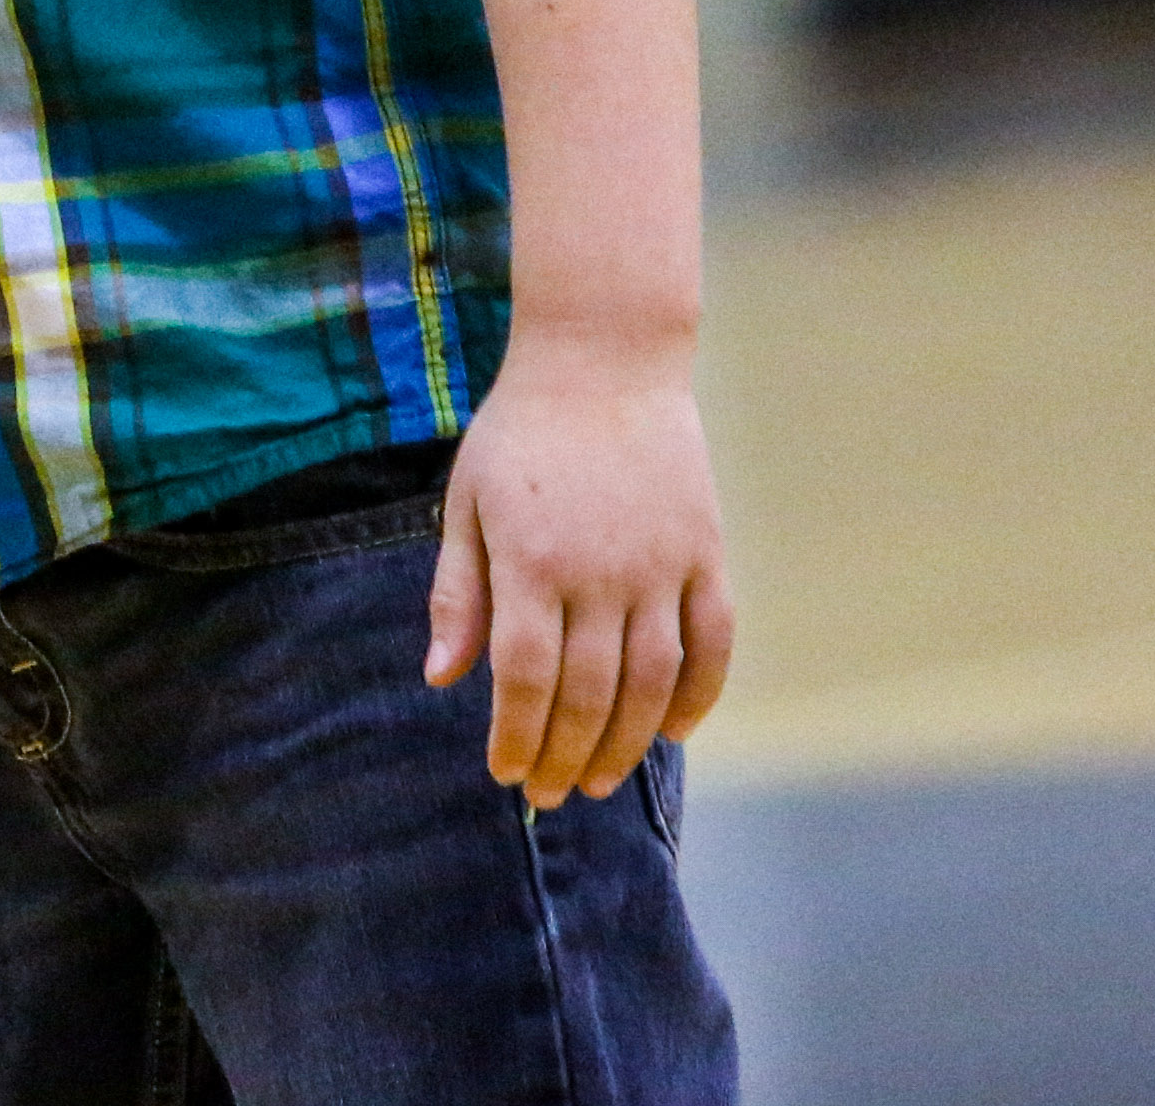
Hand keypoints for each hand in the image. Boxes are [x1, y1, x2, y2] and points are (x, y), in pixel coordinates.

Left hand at [431, 339, 733, 808]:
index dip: (514, 734)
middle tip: (548, 794)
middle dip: (563, 755)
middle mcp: (597, 571)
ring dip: (627, 743)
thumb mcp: (466, 503)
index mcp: (530, 560)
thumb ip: (456, 591)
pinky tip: (674, 731)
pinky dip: (699, 694)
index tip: (504, 772)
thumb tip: (441, 677)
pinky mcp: (705, 552)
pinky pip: (713, 642)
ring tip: (597, 780)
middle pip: (588, 693)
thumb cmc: (520, 433)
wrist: (603, 359)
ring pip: (651, 681)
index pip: (522, 676)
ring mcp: (659, 564)